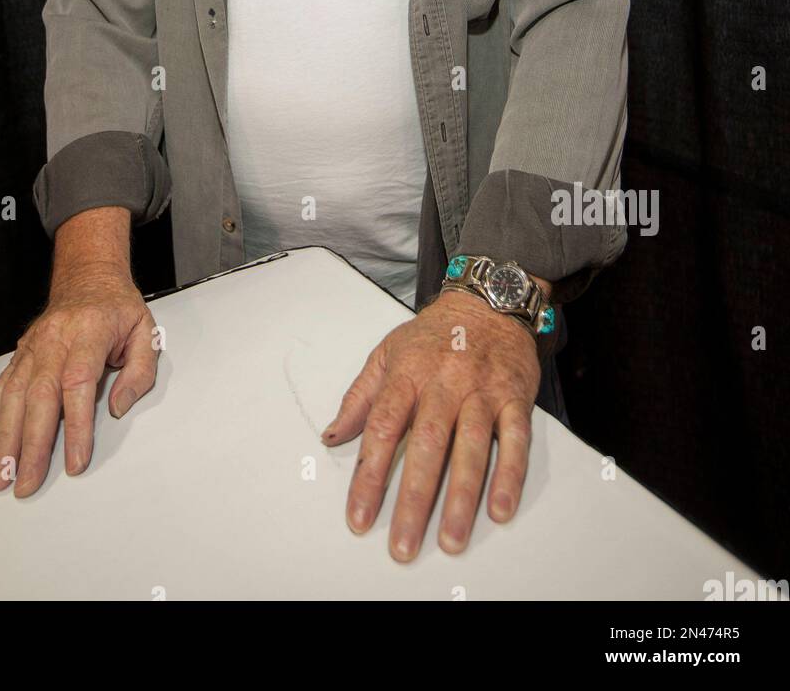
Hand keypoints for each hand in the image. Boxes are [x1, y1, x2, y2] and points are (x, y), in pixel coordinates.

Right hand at [0, 268, 160, 496]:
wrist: (88, 275)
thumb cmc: (117, 307)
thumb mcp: (146, 331)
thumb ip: (139, 372)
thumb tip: (119, 407)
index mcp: (89, 332)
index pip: (78, 384)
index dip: (75, 426)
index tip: (75, 460)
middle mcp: (55, 340)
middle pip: (39, 397)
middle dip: (30, 445)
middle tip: (26, 482)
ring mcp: (33, 348)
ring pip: (13, 396)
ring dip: (4, 440)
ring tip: (0, 475)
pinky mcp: (20, 355)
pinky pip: (0, 389)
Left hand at [321, 287, 542, 560]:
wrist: (487, 301)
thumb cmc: (434, 334)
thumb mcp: (388, 352)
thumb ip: (360, 396)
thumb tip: (331, 436)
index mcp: (407, 373)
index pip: (382, 428)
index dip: (369, 476)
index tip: (359, 517)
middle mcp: (444, 382)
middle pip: (426, 444)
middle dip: (413, 498)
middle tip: (403, 544)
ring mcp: (481, 390)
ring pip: (470, 447)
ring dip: (460, 497)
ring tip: (450, 538)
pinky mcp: (514, 397)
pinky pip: (514, 439)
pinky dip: (509, 475)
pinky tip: (499, 508)